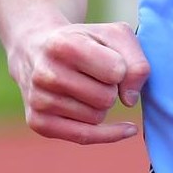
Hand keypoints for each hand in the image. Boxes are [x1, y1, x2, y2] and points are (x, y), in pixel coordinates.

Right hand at [8, 21, 149, 143]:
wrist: (36, 49)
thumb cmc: (85, 42)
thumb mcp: (115, 35)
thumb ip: (135, 61)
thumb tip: (130, 100)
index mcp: (64, 45)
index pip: (117, 71)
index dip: (122, 68)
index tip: (111, 59)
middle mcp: (45, 73)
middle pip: (106, 98)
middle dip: (110, 88)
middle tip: (95, 75)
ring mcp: (38, 100)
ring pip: (96, 117)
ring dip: (100, 105)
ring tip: (84, 86)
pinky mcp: (38, 122)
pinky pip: (84, 137)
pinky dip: (107, 133)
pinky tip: (127, 128)